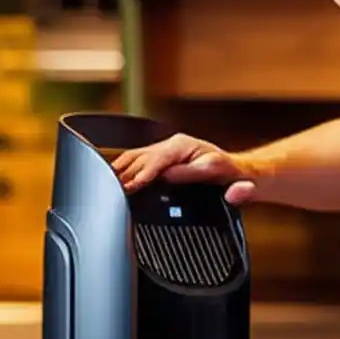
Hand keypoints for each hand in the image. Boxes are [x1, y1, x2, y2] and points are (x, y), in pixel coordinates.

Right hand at [110, 133, 257, 204]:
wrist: (235, 173)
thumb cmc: (231, 176)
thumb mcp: (227, 179)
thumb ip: (204, 178)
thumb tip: (174, 177)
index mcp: (185, 147)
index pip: (157, 159)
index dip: (143, 173)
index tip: (133, 186)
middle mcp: (172, 146)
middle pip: (140, 157)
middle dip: (125, 174)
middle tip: (111, 192)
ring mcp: (164, 152)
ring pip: (133, 158)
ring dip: (119, 172)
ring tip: (104, 189)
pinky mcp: (159, 161)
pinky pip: (136, 164)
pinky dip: (122, 173)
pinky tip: (111, 185)